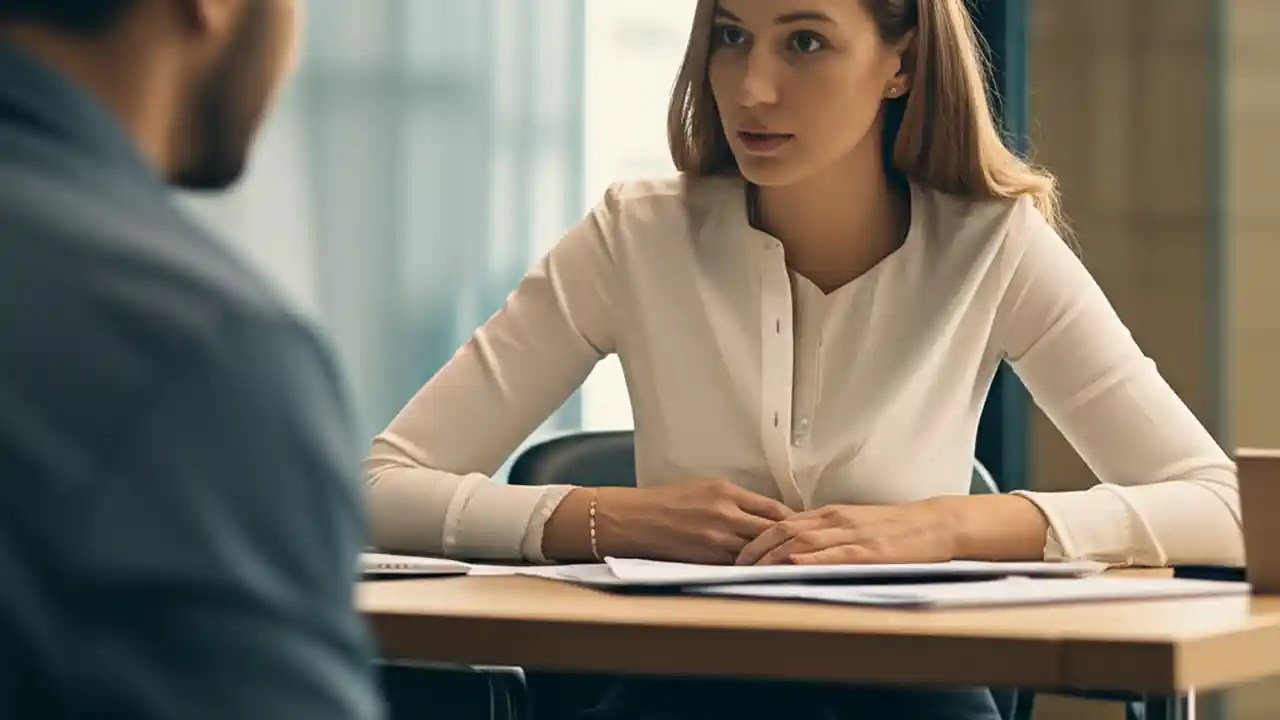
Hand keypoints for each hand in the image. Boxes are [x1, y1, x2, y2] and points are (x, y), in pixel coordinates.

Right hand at [594, 479, 793, 564]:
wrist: (635, 519)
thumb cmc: (667, 501)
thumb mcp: (705, 488)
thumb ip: (736, 501)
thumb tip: (765, 515)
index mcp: (727, 492)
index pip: (774, 508)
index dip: (794, 520)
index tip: (805, 527)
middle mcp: (726, 514)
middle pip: (774, 531)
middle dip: (791, 541)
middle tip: (808, 550)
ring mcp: (717, 539)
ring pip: (760, 552)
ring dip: (776, 558)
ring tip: (794, 565)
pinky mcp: (707, 559)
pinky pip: (740, 566)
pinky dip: (754, 569)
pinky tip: (765, 573)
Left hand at [735, 501, 958, 565]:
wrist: (932, 524)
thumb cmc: (895, 526)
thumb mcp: (854, 523)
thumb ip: (827, 531)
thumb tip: (797, 543)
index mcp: (830, 513)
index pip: (783, 522)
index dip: (756, 536)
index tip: (738, 551)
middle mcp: (834, 520)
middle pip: (783, 529)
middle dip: (755, 546)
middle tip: (734, 563)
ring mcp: (849, 534)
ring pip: (801, 540)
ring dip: (772, 554)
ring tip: (750, 568)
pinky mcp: (867, 550)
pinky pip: (832, 553)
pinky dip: (809, 558)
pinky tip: (791, 563)